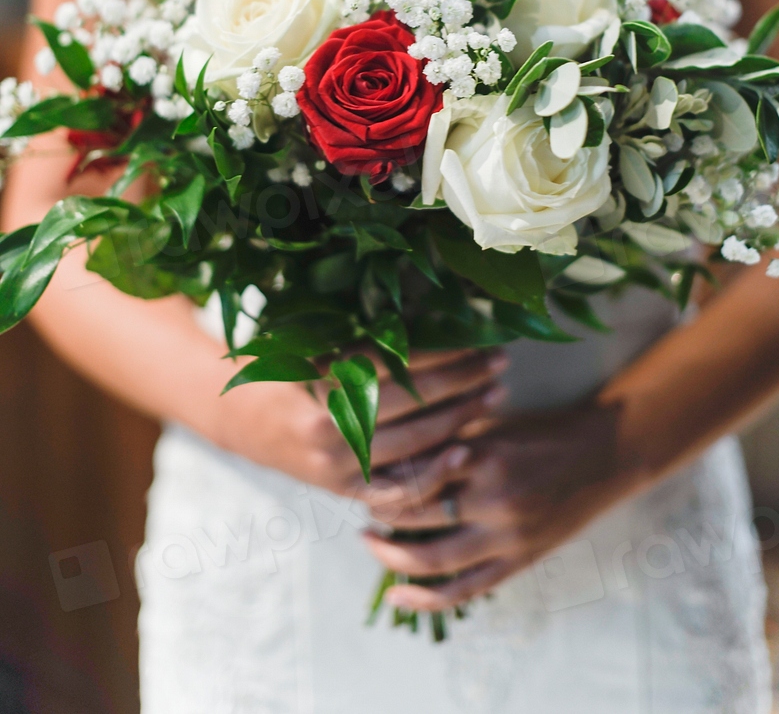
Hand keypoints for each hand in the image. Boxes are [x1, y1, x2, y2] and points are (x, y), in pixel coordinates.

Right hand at [213, 347, 508, 508]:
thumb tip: (435, 321)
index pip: (398, 362)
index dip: (443, 351)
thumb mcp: (316, 343)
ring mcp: (336, 462)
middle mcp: (330, 422)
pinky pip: (394, 490)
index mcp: (322, 377)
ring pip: (413, 442)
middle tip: (500, 363)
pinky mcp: (341, 489)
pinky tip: (464, 454)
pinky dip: (431, 475)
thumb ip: (367, 342)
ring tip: (495, 398)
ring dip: (460, 419)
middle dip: (463, 380)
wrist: (245, 420)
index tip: (478, 337)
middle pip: (413, 400)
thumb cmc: (288, 370)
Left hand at [363, 402, 634, 611]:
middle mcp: (492, 498)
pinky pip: (463, 590)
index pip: (415, 473)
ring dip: (391, 555)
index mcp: (483, 455)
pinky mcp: (519, 561)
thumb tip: (393, 451)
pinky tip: (396, 595)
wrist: (603, 454)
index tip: (363, 472)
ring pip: (431, 558)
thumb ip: (448, 438)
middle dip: (380, 512)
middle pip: (415, 515)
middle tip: (361, 505)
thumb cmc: (544, 431)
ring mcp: (507, 536)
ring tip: (369, 543)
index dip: (382, 477)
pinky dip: (425, 599)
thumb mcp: (493, 424)